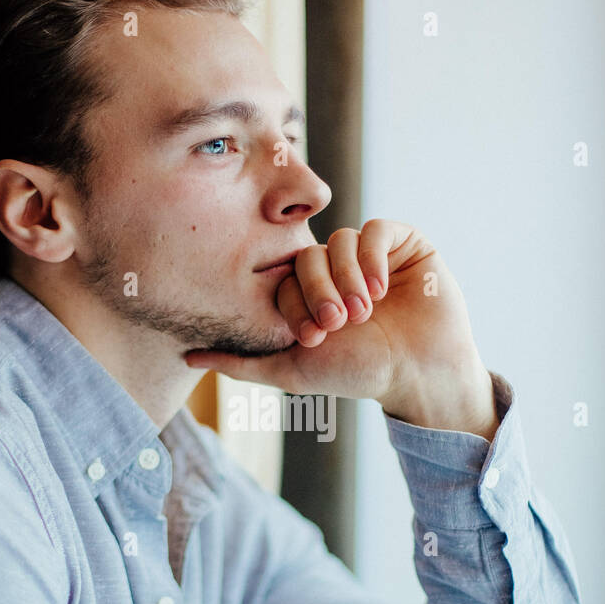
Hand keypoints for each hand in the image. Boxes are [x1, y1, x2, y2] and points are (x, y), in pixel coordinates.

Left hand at [185, 219, 499, 439]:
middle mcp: (337, 268)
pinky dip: (373, 256)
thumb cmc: (357, 375)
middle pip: (309, 255)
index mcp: (309, 292)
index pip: (286, 275)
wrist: (418, 374)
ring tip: (365, 312)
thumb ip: (239, 363)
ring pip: (340, 241)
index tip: (316, 337)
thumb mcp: (290, 370)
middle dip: (321, 291)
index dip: (297, 302)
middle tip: (338, 323)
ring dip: (348, 278)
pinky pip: (376, 228)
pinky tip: (381, 288)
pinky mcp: (403, 243)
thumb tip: (186, 357)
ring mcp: (370, 254)